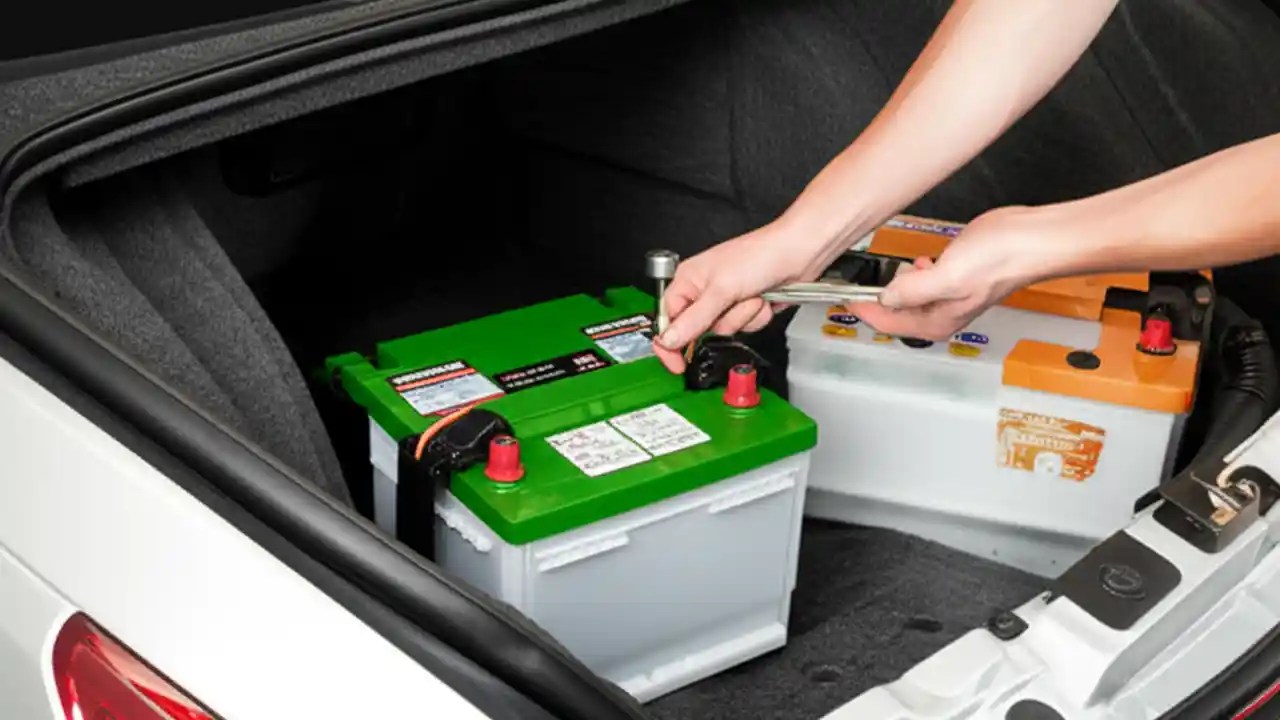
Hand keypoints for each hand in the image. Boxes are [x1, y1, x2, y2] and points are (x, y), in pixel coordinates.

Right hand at [653, 220, 822, 372]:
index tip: (676, 364)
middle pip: (698, 329)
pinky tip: (762, 298)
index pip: (667, 319)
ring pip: (725, 330)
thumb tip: (667, 340)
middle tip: (730, 302)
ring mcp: (726, 301)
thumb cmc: (758, 255)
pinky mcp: (745, 308)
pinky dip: (756, 316)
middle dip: (721, 319)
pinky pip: (745, 328)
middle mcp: (704, 291)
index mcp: (688, 280)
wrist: (797, 253)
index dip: (669, 343)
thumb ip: (693, 319)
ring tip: (751, 295)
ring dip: (743, 316)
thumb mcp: (720, 290)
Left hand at [848, 206, 1048, 339]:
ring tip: (882, 270)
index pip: (886, 321)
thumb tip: (885, 297)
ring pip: (907, 295)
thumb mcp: (946, 276)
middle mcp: (939, 313)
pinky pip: (922, 280)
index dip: (861, 307)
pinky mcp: (953, 275)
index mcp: (935, 321)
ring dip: (894, 283)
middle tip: (853, 280)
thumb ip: (911, 291)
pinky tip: (919, 260)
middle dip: (873, 297)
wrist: (1030, 238)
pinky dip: (913, 271)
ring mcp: (947, 295)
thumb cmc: (999, 259)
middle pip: (894, 311)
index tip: (842, 293)